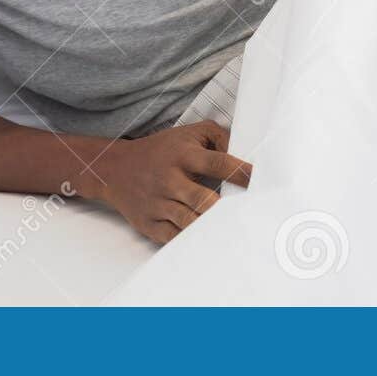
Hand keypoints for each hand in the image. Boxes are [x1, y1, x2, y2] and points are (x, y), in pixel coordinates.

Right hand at [82, 120, 252, 244]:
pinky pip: (176, 238)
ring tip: (234, 231)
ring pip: (191, 223)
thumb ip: (218, 137)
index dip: (241, 172)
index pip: (217, 163)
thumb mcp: (187, 134)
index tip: (260, 181)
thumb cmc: (161, 151)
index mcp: (182, 155)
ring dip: (212, 228)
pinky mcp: (149, 224)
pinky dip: (193, 241)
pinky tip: (210, 241)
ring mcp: (158, 204)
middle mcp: (169, 180)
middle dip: (227, 210)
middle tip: (250, 214)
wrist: (115, 169)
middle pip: (204, 200)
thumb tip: (246, 149)